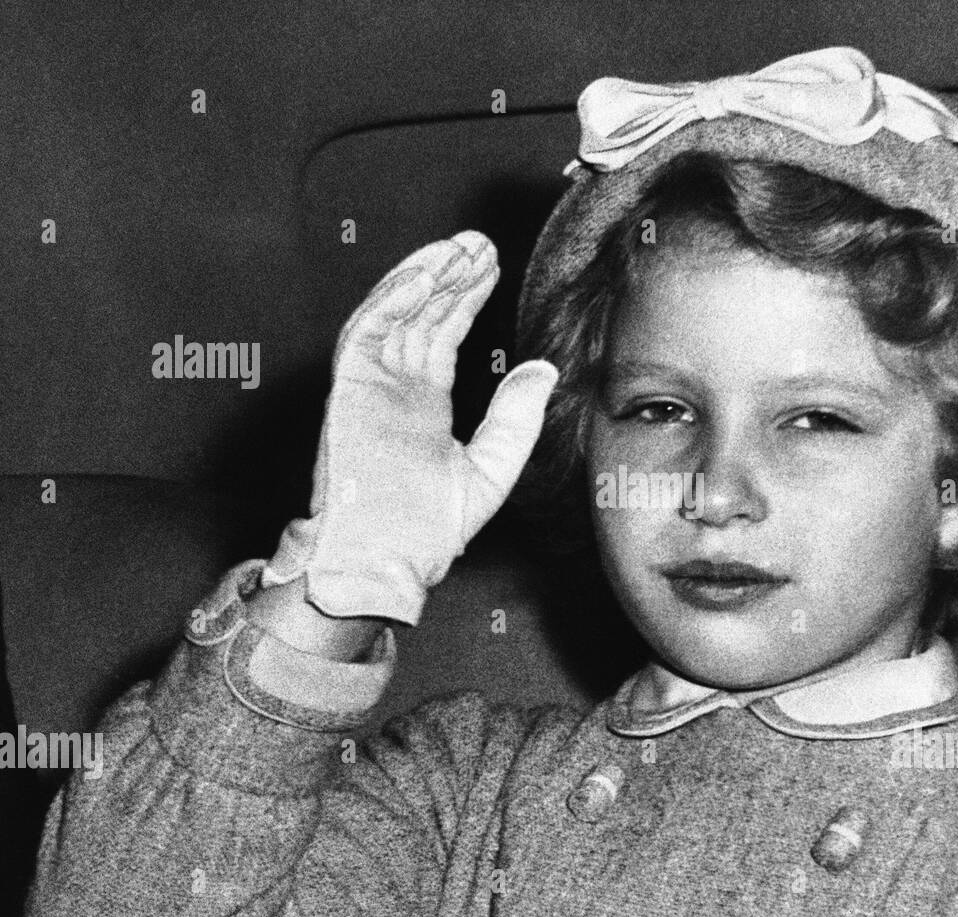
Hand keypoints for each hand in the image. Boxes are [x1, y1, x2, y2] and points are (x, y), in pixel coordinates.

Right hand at [262, 231, 557, 623]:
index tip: (491, 265)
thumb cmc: (428, 532)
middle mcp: (396, 389)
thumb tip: (541, 368)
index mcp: (426, 404)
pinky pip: (364, 336)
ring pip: (394, 315)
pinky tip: (420, 278)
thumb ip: (516, 420)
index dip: (465, 298)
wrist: (384, 564)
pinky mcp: (348, 393)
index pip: (445, 334)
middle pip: (422, 316)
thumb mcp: (491, 470)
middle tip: (479, 242)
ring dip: (422, 277)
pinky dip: (390, 303)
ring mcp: (370, 388)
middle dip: (449, 276)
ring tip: (457, 248)